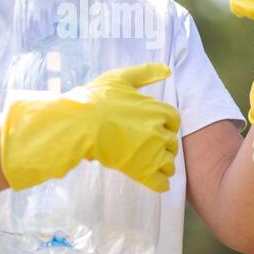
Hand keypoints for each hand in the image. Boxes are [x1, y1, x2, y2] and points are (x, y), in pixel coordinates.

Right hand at [0, 63, 180, 191]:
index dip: (165, 125)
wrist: (79, 125)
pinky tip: (156, 182)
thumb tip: (168, 69)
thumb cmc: (96, 100)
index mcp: (158, 110)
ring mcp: (153, 153)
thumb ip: (145, 73)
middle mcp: (160, 132)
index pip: (173, 121)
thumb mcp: (120, 78)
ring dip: (163, 165)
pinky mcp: (142, 171)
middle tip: (149, 148)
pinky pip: (161, 183)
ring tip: (150, 164)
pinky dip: (161, 184)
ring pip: (169, 164)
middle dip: (163, 146)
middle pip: (172, 143)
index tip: (155, 129)